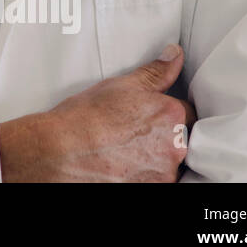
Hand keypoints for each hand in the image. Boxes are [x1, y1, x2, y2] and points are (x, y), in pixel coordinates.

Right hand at [0, 44, 195, 181]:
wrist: (59, 152)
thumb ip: (155, 72)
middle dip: (162, 136)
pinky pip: (156, 180)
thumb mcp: (121, 86)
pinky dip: (143, 174)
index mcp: (171, 115)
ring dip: (153, 157)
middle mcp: (175, 147)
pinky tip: (121, 165)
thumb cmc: (84, 119)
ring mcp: (164, 174)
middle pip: (181, 140)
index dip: (167, 112)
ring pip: (168, 163)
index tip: (150, 115)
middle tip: (132, 133)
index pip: (187, 113)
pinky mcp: (153, 190)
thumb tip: (174, 55)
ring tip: (123, 150)